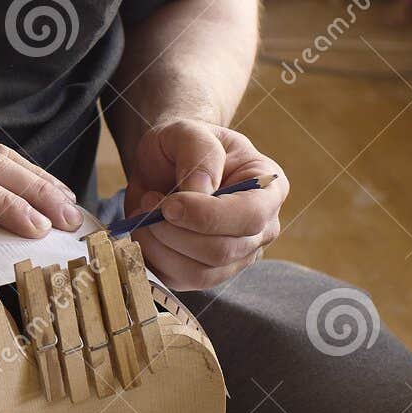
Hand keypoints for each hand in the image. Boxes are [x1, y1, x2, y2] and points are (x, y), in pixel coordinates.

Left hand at [124, 118, 287, 290]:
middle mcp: (260, 229)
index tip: (169, 203)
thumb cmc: (184, 146)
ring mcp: (236, 256)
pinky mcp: (206, 274)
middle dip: (175, 231)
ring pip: (199, 273)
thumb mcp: (189, 131)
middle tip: (149, 202)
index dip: (207, 216)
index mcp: (268, 190)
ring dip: (160, 246)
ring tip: (143, 214)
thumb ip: (199, 152)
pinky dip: (153, 259)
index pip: (249, 216)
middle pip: (223, 250)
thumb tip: (199, 190)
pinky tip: (145, 233)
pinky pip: (179, 281)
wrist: (166, 163)